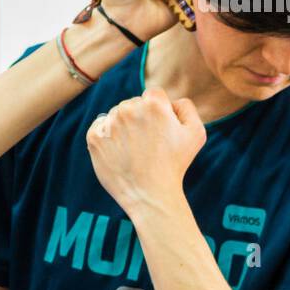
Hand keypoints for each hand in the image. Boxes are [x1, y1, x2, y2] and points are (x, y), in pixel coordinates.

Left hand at [85, 87, 205, 214]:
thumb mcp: (195, 133)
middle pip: (133, 104)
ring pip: (116, 115)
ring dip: (123, 126)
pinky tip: (119, 151)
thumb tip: (170, 100)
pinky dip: (107, 135)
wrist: (149, 194)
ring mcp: (109, 124)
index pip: (153, 94)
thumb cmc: (175, 165)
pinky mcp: (94, 138)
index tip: (159, 129)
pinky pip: (99, 126)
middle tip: (148, 144)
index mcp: (153, 104)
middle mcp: (128, 109)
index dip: (159, 111)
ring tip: (134, 150)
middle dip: (140, 118)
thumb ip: (186, 107)